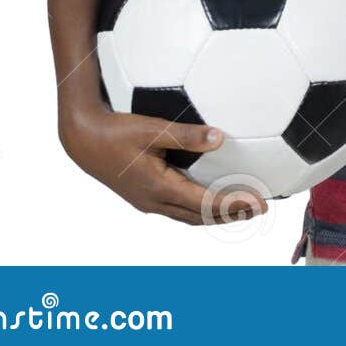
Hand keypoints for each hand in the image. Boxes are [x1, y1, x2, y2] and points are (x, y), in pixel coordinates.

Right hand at [59, 102, 263, 224]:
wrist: (83, 141)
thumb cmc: (116, 132)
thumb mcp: (153, 129)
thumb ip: (187, 135)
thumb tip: (220, 138)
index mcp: (159, 188)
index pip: (206, 203)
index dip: (236, 204)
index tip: (261, 202)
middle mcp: (154, 202)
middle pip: (201, 216)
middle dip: (232, 214)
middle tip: (260, 207)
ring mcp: (147, 202)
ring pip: (189, 216)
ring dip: (217, 215)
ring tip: (242, 209)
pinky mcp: (143, 197)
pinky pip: (178, 210)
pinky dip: (199, 209)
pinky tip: (209, 200)